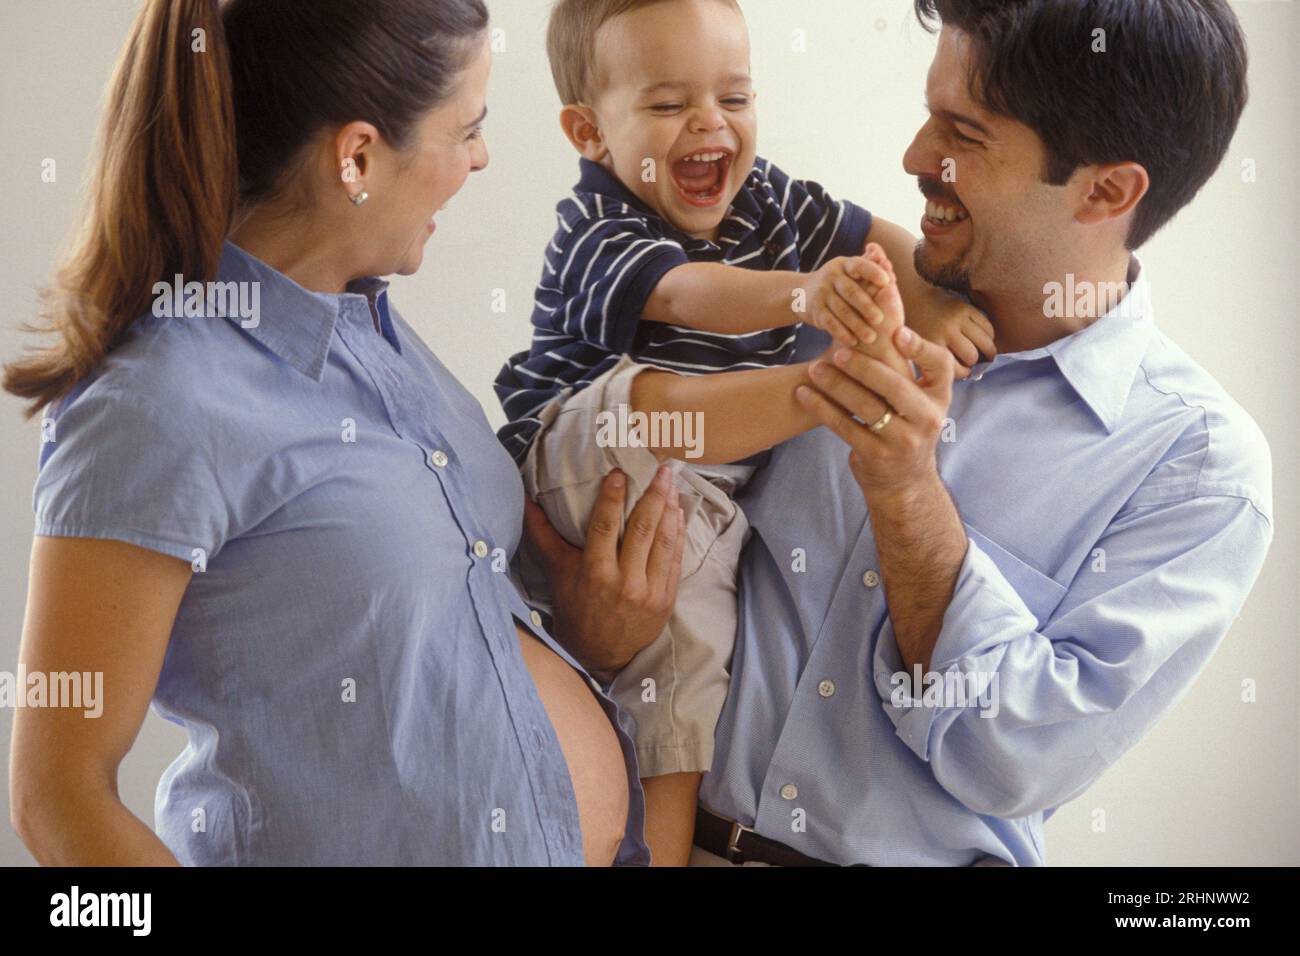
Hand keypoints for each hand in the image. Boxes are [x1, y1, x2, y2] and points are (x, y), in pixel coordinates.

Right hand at [522, 465, 684, 675]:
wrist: (601, 654)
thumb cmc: (576, 609)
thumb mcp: (557, 572)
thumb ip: (542, 534)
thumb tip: (526, 500)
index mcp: (594, 573)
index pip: (605, 526)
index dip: (612, 497)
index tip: (619, 473)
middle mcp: (624, 582)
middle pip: (643, 530)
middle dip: (654, 495)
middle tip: (662, 469)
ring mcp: (649, 591)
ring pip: (664, 542)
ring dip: (671, 510)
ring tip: (672, 484)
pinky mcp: (667, 598)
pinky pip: (676, 559)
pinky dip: (678, 533)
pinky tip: (679, 513)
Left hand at [798, 324, 956, 501]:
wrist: (904, 482)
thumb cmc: (904, 426)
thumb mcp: (916, 400)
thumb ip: (904, 367)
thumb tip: (886, 311)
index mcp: (939, 397)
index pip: (940, 365)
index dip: (920, 348)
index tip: (898, 332)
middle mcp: (927, 417)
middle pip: (895, 385)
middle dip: (864, 366)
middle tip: (838, 350)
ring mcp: (903, 439)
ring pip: (866, 406)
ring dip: (836, 385)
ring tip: (814, 369)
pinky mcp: (877, 455)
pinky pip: (845, 427)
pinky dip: (822, 408)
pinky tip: (804, 393)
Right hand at [800, 254, 893, 347]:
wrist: (802, 292)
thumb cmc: (839, 282)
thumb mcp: (850, 271)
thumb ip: (870, 266)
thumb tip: (887, 262)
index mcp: (845, 265)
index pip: (859, 265)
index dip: (873, 272)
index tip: (887, 282)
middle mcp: (831, 276)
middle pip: (850, 291)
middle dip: (866, 306)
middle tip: (880, 319)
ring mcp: (821, 293)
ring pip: (841, 310)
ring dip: (856, 325)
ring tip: (871, 337)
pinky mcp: (815, 311)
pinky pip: (829, 323)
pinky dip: (841, 333)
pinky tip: (853, 342)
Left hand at [906, 290, 995, 379]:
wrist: (916, 299)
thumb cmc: (918, 328)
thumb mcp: (920, 348)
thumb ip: (936, 361)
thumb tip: (965, 375)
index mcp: (932, 344)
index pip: (956, 369)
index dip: (963, 373)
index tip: (964, 372)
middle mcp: (947, 331)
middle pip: (972, 356)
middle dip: (974, 362)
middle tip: (974, 363)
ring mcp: (958, 319)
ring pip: (984, 342)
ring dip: (988, 351)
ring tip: (987, 354)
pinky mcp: (967, 308)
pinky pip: (987, 326)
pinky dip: (990, 335)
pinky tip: (985, 339)